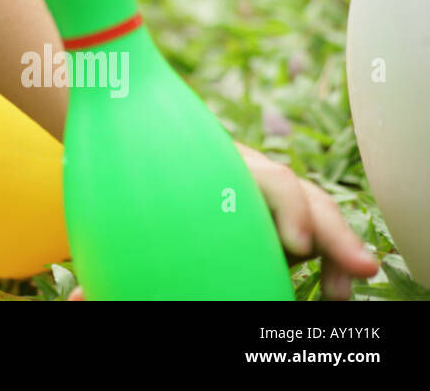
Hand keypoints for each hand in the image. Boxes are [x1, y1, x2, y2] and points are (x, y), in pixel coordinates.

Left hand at [67, 141, 380, 299]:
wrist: (125, 135)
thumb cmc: (119, 181)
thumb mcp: (118, 209)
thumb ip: (111, 256)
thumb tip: (79, 300)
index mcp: (212, 164)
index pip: (264, 177)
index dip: (286, 207)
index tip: (295, 245)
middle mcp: (244, 170)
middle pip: (298, 192)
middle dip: (329, 231)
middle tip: (356, 268)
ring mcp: (260, 188)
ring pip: (312, 208)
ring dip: (336, 248)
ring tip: (345, 290)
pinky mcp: (268, 211)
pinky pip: (306, 228)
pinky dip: (326, 255)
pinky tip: (331, 291)